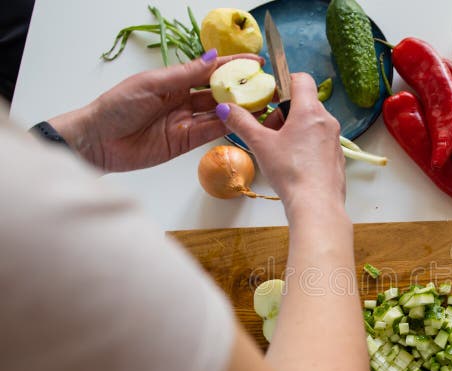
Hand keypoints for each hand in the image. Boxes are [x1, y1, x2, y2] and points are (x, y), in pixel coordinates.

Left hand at [48, 50, 262, 171]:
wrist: (98, 141)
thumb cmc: (116, 107)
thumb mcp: (152, 84)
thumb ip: (184, 74)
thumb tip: (211, 58)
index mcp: (173, 81)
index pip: (208, 71)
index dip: (232, 66)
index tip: (254, 62)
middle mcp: (182, 100)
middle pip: (218, 93)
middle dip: (241, 88)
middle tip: (264, 85)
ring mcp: (185, 122)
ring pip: (218, 113)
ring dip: (238, 108)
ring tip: (261, 103)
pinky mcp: (185, 142)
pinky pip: (210, 132)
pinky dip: (226, 126)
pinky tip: (242, 120)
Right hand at [216, 72, 344, 215]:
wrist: (317, 205)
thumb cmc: (291, 173)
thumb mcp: (260, 144)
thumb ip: (241, 122)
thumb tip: (226, 109)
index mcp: (310, 111)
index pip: (301, 79)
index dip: (283, 82)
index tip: (270, 97)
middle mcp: (327, 121)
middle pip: (304, 103)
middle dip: (283, 112)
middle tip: (268, 131)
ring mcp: (334, 140)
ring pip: (311, 123)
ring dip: (293, 129)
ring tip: (278, 150)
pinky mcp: (336, 157)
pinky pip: (319, 141)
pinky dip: (305, 145)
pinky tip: (292, 164)